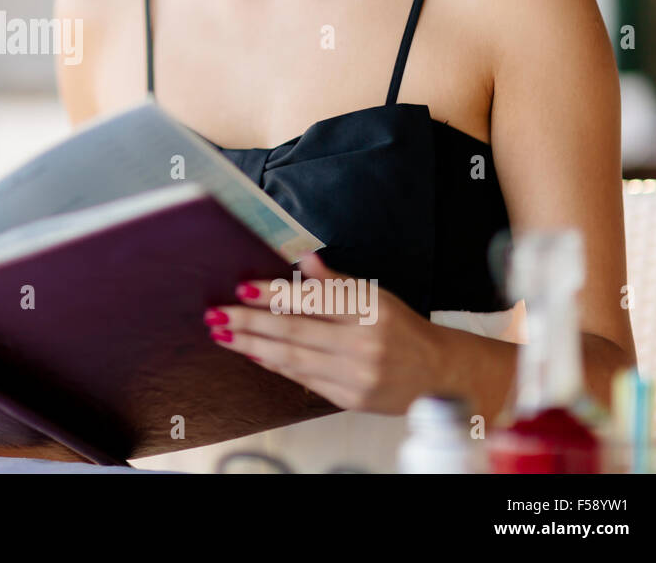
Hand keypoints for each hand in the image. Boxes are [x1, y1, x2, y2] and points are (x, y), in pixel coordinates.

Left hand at [203, 251, 446, 414]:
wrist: (437, 374)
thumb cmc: (401, 329)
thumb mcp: (374, 296)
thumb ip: (335, 282)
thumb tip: (303, 256)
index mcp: (368, 311)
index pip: (310, 299)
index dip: (273, 294)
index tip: (242, 287)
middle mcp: (361, 344)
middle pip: (294, 331)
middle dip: (249, 322)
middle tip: (218, 314)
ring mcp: (355, 375)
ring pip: (292, 358)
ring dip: (252, 345)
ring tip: (223, 334)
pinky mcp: (349, 398)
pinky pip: (302, 379)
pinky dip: (274, 365)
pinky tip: (253, 352)